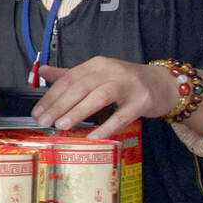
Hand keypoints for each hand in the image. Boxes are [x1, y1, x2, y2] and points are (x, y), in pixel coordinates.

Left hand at [33, 57, 176, 139]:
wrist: (165, 85)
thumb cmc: (126, 82)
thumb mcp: (98, 74)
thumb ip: (70, 75)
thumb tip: (43, 71)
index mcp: (97, 65)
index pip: (69, 79)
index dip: (51, 96)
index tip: (37, 112)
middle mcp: (112, 71)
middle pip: (80, 87)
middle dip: (59, 105)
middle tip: (44, 121)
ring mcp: (129, 85)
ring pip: (99, 97)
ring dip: (78, 111)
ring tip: (61, 125)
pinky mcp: (142, 101)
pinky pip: (121, 116)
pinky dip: (106, 127)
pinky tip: (92, 137)